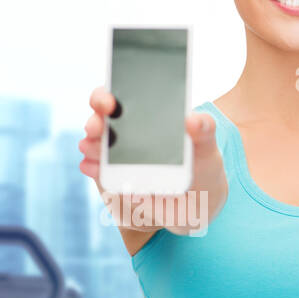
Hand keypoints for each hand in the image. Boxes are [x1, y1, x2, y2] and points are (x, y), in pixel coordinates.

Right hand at [78, 86, 227, 236]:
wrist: (199, 202)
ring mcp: (119, 154)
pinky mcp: (116, 178)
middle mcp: (129, 130)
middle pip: (103, 118)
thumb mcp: (208, 149)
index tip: (109, 102)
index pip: (123, 95)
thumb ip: (205, 132)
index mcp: (151, 115)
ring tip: (90, 149)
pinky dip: (93, 168)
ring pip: (97, 144)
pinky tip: (91, 168)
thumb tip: (193, 118)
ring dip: (91, 145)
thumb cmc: (202, 167)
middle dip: (95, 120)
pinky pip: (100, 170)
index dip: (110, 95)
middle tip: (95, 127)